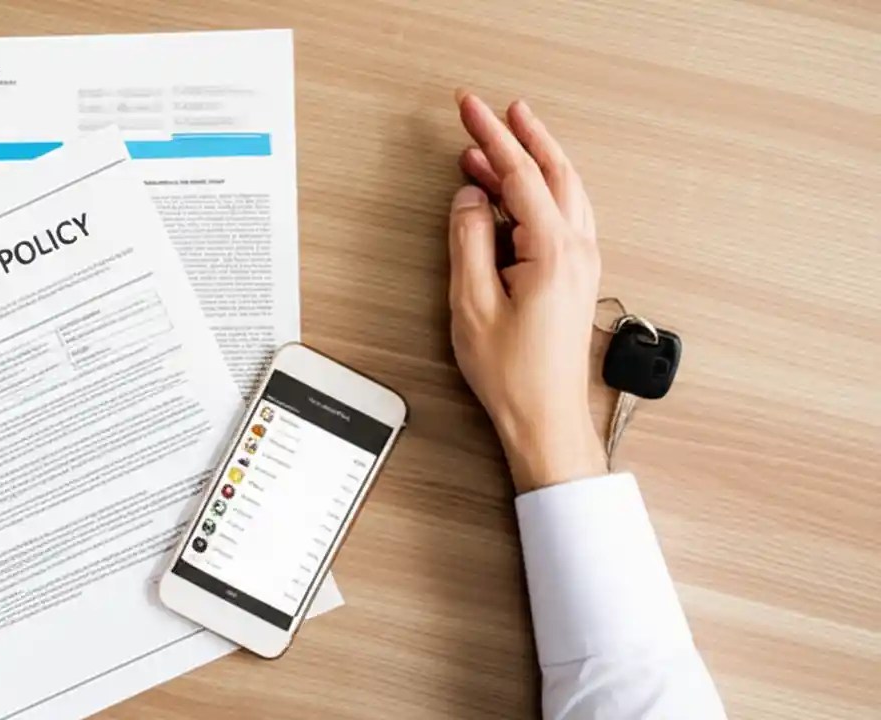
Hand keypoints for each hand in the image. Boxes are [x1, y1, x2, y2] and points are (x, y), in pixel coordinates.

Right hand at [447, 90, 606, 492]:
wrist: (546, 418)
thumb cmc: (513, 375)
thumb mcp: (472, 304)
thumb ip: (469, 240)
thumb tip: (470, 196)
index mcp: (553, 252)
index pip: (520, 174)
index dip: (491, 136)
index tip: (470, 108)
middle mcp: (577, 250)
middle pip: (553, 171)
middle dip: (520, 134)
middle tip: (490, 109)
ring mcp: (582, 262)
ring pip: (564, 190)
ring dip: (533, 159)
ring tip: (499, 141)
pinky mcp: (577, 276)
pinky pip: (564, 213)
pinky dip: (539, 189)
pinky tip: (516, 192)